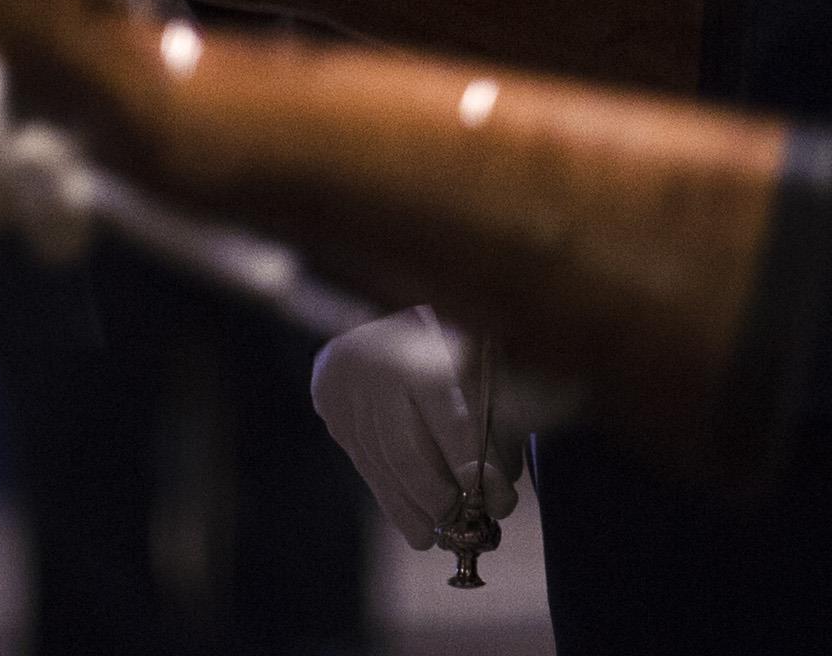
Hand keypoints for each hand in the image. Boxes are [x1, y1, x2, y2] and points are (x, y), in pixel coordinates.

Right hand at [309, 308, 573, 555]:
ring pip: (379, 461)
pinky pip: (362, 459)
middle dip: (436, 490)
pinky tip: (413, 524)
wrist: (382, 294)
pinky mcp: (330, 404)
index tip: (494, 493)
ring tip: (435, 537)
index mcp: (417, 338)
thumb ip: (492, 403)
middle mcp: (374, 364)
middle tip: (463, 520)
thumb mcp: (479, 344)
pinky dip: (390, 495)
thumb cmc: (451, 324)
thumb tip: (500, 478)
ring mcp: (345, 386)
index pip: (442, 409)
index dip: (468, 457)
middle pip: (403, 445)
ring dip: (410, 506)